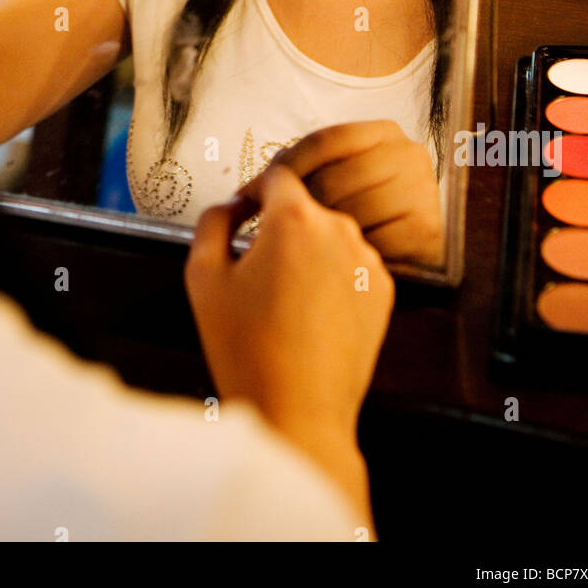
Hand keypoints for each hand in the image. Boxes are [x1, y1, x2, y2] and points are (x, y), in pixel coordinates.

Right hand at [185, 166, 392, 516]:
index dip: (255, 190)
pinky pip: (351, 267)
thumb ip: (212, 222)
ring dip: (307, 253)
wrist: (298, 412)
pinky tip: (309, 313)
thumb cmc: (247, 350)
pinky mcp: (384, 292)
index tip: (244, 212)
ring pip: (329, 238)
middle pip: (304, 209)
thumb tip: (230, 207)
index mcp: (295, 219)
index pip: (278, 175)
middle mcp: (339, 230)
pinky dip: (331, 279)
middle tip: (254, 269)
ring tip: (281, 299)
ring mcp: (367, 261)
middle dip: (279, 228)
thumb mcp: (203, 277)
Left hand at [263, 120, 443, 267]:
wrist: (407, 262)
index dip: (284, 167)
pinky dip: (346, 262)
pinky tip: (331, 269)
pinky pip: (371, 246)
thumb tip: (246, 193)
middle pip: (333, 179)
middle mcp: (410, 154)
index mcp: (385, 132)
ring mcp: (424, 192)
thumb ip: (295, 172)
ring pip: (349, 214)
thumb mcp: (330, 178)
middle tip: (266, 234)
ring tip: (296, 254)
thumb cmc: (357, 213)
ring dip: (317, 239)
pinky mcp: (428, 233)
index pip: (325, 140)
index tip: (249, 194)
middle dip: (295, 209)